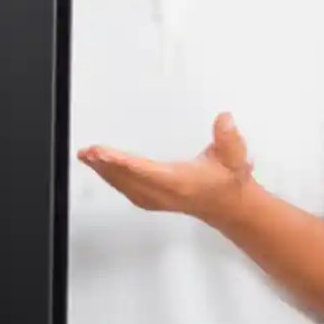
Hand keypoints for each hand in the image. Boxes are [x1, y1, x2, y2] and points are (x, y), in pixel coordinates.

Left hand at [78, 113, 255, 226]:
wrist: (230, 204)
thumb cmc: (228, 180)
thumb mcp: (236, 156)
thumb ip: (229, 137)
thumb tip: (224, 119)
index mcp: (180, 183)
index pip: (145, 172)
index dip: (122, 162)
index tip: (102, 153)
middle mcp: (165, 194)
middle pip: (127, 180)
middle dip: (105, 165)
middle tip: (87, 152)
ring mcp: (157, 199)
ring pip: (124, 187)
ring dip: (104, 172)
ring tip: (88, 157)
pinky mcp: (152, 199)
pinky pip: (126, 190)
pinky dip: (112, 178)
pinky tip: (103, 169)